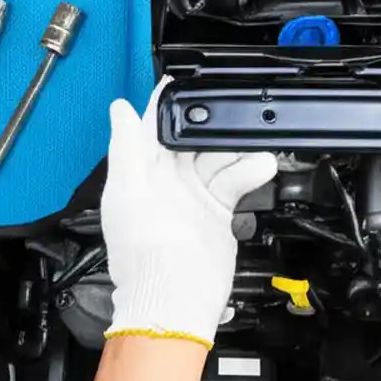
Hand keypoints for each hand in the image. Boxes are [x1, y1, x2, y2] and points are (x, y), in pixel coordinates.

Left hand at [101, 77, 277, 348]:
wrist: (174, 297)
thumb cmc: (141, 252)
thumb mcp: (128, 191)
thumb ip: (127, 147)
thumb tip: (119, 108)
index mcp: (141, 171)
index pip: (156, 126)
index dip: (171, 104)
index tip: (189, 82)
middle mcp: (167, 180)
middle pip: (194, 138)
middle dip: (214, 124)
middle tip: (234, 110)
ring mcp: (194, 194)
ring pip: (219, 156)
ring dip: (238, 148)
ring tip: (254, 139)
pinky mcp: (217, 209)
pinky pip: (235, 180)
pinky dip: (250, 171)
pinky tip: (261, 164)